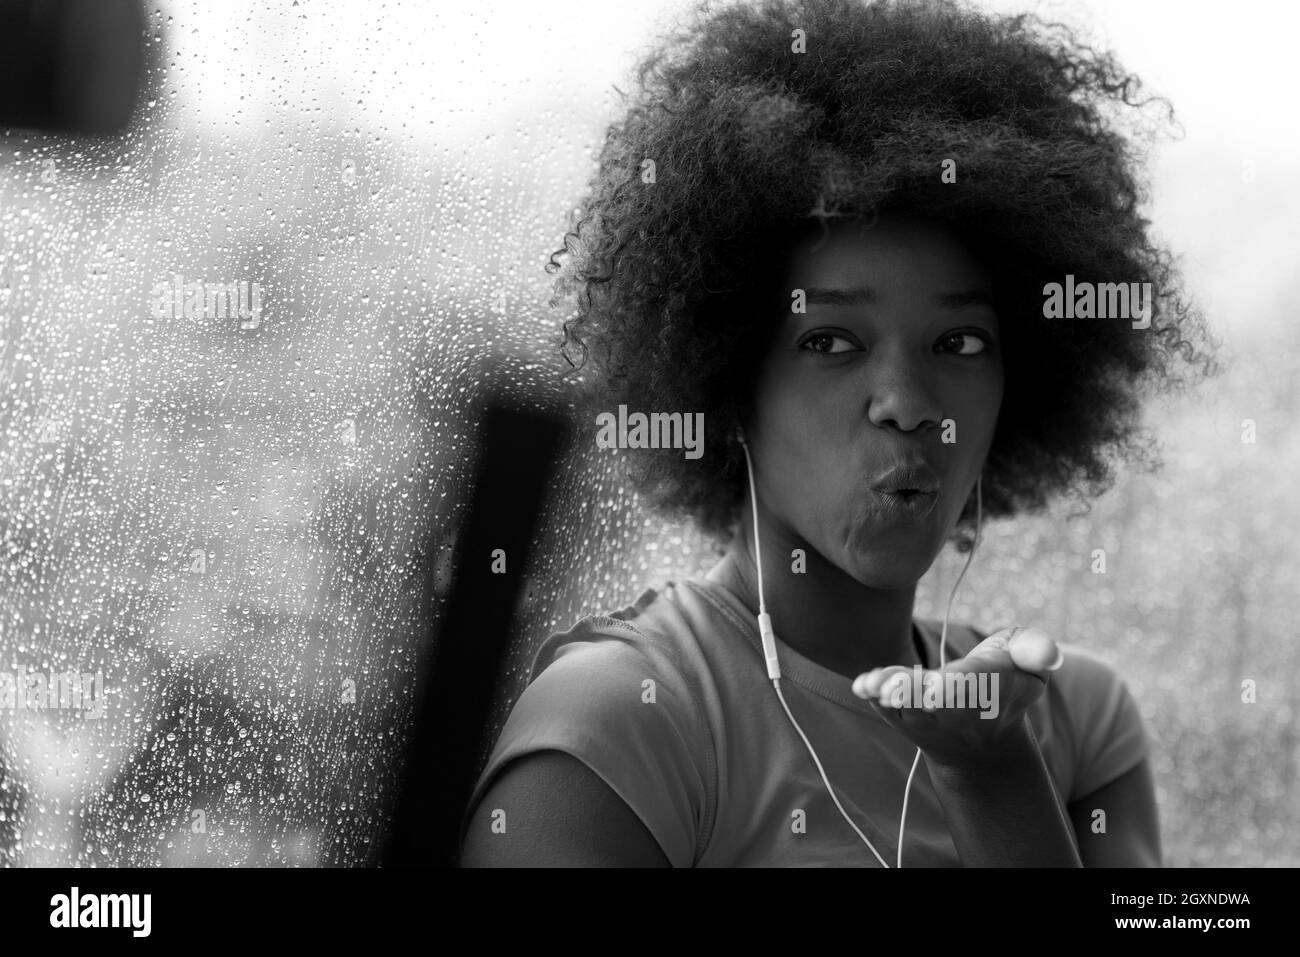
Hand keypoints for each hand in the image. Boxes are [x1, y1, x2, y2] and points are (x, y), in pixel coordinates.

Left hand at [850, 626, 1062, 771]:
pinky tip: (862, 685)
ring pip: (904, 705)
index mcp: (984, 688)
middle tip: (893, 686)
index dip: (954, 688)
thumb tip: (1049, 651)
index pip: (970, 688)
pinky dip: (874, 696)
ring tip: (873, 686)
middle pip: (930, 700)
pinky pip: (885, 706)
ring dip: (889, 694)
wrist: (982, 739)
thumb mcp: (1028, 663)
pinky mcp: (899, 713)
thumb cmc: (1005, 683)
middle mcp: (950, 705)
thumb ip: (1035, 650)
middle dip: (913, 692)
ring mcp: (921, 713)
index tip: (936, 686)